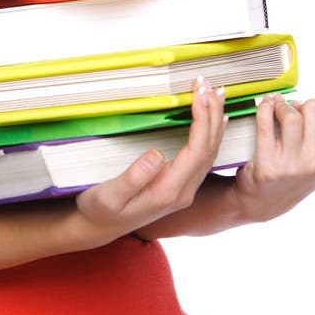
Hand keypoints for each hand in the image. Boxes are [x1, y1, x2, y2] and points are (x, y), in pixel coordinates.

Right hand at [72, 77, 227, 245]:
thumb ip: (133, 178)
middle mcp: (183, 192)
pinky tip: (215, 122)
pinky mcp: (179, 185)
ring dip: (214, 122)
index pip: (196, 150)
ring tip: (217, 94)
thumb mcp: (109, 197)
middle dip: (212, 114)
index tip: (199, 93)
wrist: (98, 229)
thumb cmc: (99, 210)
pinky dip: (210, 134)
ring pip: (209, 152)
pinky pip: (203, 157)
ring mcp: (184, 190)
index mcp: (169, 192)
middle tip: (209, 84)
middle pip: (208, 149)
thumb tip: (156, 154)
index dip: (201, 119)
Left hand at [233, 93, 314, 223]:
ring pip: (291, 115)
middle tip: (296, 115)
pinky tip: (268, 106)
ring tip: (281, 113)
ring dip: (283, 106)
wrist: (270, 199)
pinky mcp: (266, 162)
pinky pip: (265, 120)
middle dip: (304, 105)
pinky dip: (265, 106)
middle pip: (314, 107)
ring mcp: (291, 164)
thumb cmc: (308, 173)